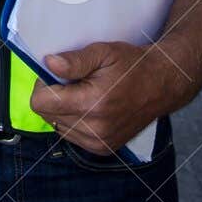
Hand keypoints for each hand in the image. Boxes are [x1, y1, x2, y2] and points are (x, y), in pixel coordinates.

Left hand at [29, 41, 191, 154]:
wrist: (161, 85)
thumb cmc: (132, 65)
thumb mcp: (103, 52)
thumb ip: (74, 61)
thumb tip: (48, 64)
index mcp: (92, 104)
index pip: (40, 103)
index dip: (43, 85)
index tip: (59, 75)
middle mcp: (94, 129)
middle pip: (46, 115)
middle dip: (53, 97)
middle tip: (75, 83)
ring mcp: (98, 142)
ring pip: (56, 126)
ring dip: (63, 110)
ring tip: (85, 95)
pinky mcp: (102, 148)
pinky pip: (71, 135)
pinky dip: (74, 121)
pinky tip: (91, 108)